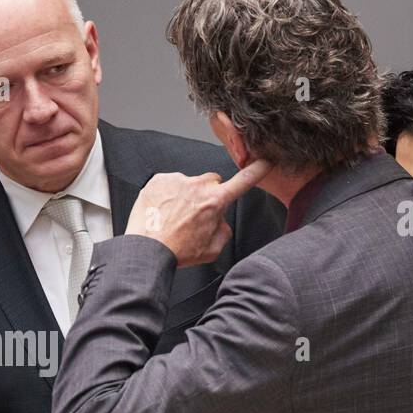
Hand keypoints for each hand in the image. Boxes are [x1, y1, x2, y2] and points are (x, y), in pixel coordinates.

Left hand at [126, 160, 270, 266]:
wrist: (146, 251)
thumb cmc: (176, 251)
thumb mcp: (212, 249)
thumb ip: (224, 230)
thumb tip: (221, 220)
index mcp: (215, 201)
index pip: (244, 181)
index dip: (257, 170)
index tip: (265, 161)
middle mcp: (198, 186)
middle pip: (212, 182)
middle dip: (208, 194)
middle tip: (194, 214)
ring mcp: (177, 180)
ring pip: (188, 184)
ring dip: (184, 196)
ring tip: (172, 218)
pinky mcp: (159, 180)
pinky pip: (169, 184)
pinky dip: (166, 195)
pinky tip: (161, 212)